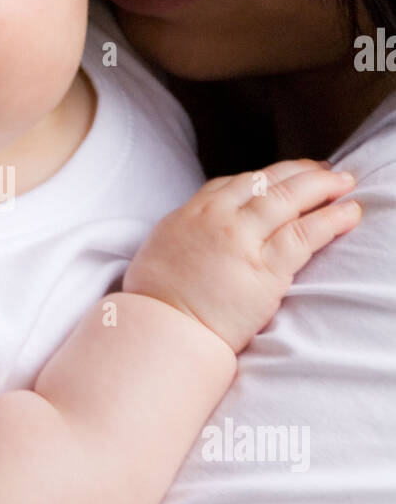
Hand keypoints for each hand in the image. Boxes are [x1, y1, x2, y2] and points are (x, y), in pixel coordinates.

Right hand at [123, 159, 361, 352]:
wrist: (161, 330)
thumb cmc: (155, 301)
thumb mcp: (160, 248)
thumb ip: (188, 232)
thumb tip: (202, 232)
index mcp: (192, 213)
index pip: (237, 184)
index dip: (267, 178)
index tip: (285, 178)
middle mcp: (218, 218)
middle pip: (266, 182)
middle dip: (299, 172)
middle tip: (324, 172)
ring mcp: (242, 240)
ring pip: (289, 198)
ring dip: (322, 185)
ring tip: (344, 183)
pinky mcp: (265, 268)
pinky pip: (305, 234)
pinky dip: (331, 219)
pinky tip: (349, 213)